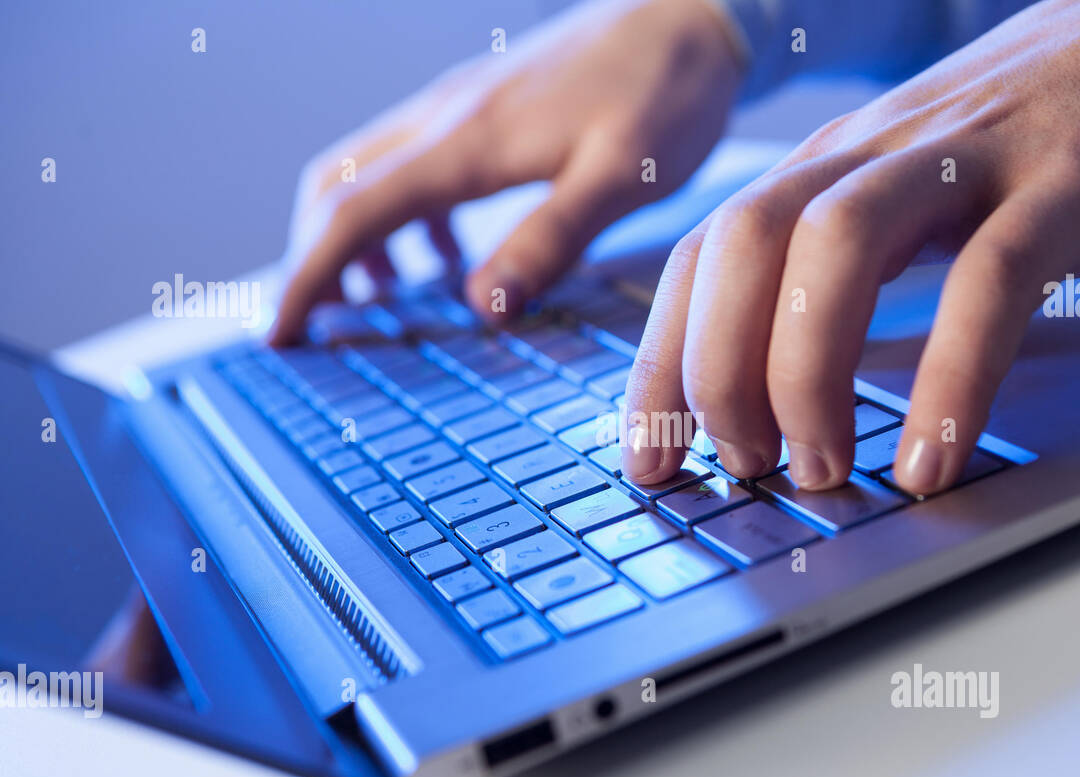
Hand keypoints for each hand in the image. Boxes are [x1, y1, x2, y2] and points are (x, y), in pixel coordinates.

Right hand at [271, 0, 742, 343]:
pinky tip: (447, 255)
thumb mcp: (623, 177)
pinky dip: (403, 216)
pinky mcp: (485, 106)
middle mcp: (446, 118)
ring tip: (380, 300)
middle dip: (313, 258)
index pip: (354, 214)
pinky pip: (413, 162)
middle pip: (338, 188)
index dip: (308, 278)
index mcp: (468, 143)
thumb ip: (550, 240)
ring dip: (355, 237)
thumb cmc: (665, 93)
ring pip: (368, 171)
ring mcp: (461, 106)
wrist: (691, 10)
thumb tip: (481, 306)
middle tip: (316, 324)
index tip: (280, 335)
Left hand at [622, 0, 1079, 495]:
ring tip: (820, 469)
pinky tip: (929, 459)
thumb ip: (835, 274)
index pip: (699, 258)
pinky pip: (987, 282)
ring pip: (837, 251)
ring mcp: (963, 163)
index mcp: (824, 170)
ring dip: (806, 374)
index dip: (657, 364)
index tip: (645, 458)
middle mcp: (871, 157)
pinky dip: (949, 379)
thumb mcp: (900, 199)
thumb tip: (774, 387)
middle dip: (716, 372)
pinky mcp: (1058, 187)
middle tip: (745, 464)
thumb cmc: (1026, 144)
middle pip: (742, 247)